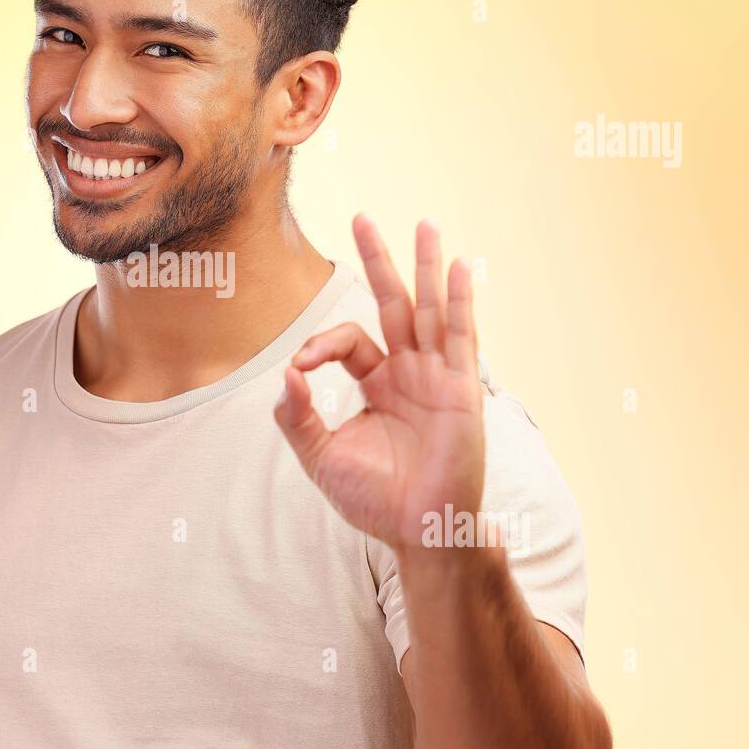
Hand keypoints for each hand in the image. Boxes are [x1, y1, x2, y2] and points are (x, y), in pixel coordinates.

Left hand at [274, 215, 484, 551]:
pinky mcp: (461, 391)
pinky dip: (460, 301)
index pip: (349, 340)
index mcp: (377, 383)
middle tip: (361, 217)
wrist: (418, 531)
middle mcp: (408, 372)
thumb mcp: (321, 456)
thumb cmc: (374, 499)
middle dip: (378, 260)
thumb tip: (287, 373)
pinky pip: (460, 337)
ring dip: (427, 265)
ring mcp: (437, 377)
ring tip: (425, 222)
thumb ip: (297, 416)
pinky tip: (460, 266)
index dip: (320, 344)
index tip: (302, 367)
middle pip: (392, 303)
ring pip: (428, 309)